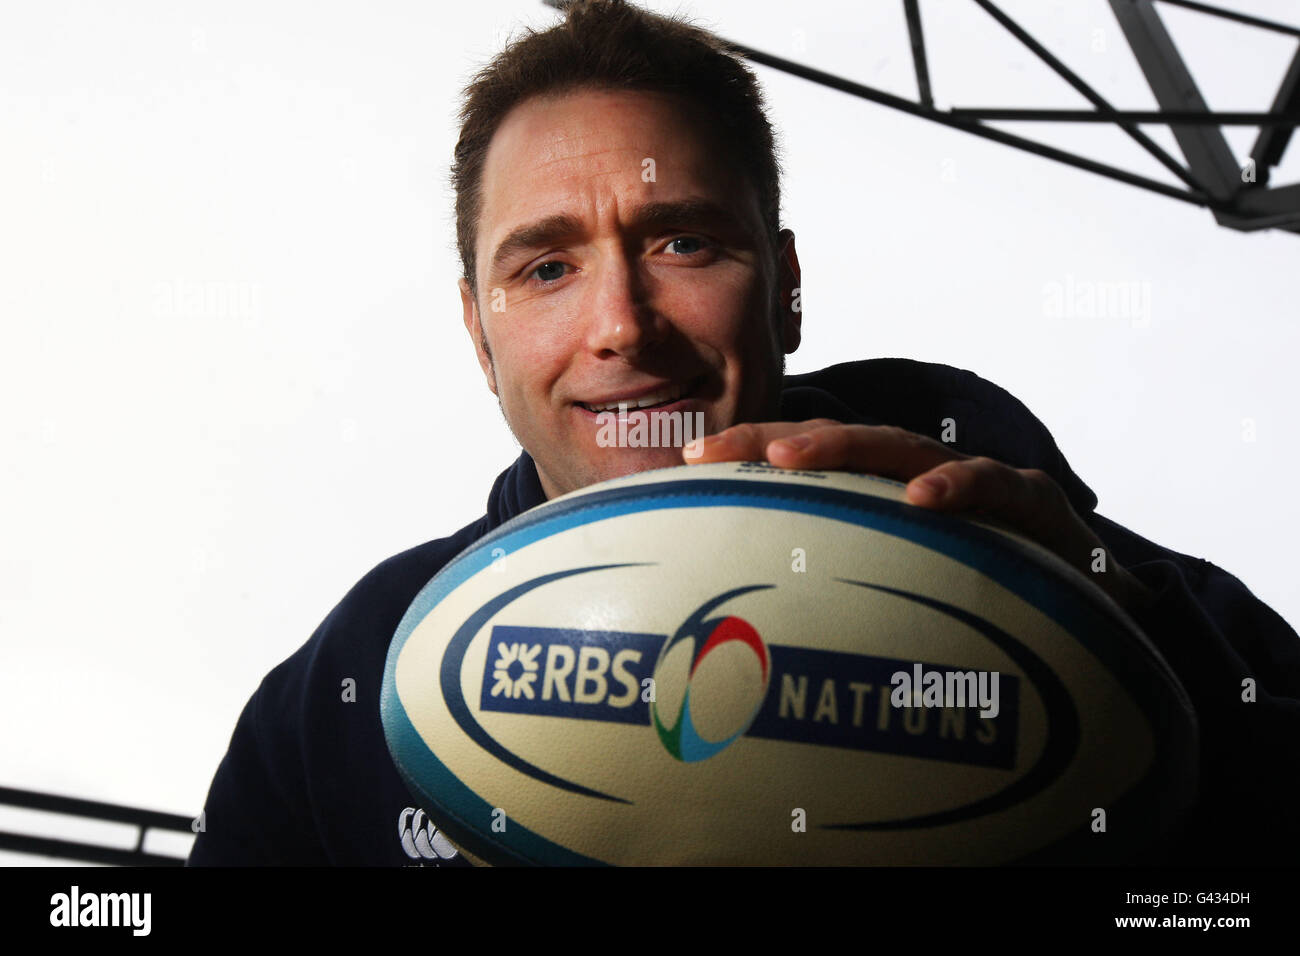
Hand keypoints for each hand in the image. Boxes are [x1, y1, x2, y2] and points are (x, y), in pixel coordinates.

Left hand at [683, 419, 1156, 614]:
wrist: (1093, 607)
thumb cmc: (982, 597)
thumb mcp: (898, 593)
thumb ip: (840, 595)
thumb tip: (748, 640)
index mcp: (885, 493)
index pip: (809, 462)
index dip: (750, 453)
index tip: (687, 460)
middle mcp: (921, 475)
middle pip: (836, 444)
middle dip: (771, 441)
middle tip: (711, 452)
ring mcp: (975, 481)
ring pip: (900, 449)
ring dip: (842, 449)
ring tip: (788, 456)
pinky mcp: (1032, 503)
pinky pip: (994, 487)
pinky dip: (959, 486)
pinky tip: (923, 498)